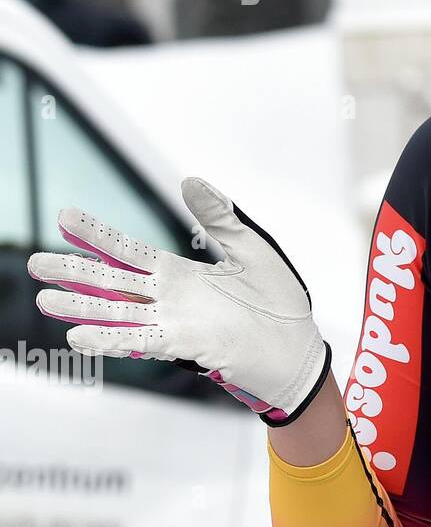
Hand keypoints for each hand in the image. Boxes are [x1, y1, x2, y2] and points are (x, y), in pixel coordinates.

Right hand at [28, 177, 330, 424]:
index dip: (98, 235)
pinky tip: (78, 337)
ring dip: (82, 307)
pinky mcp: (187, 344)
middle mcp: (171, 298)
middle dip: (75, 271)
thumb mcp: (250, 249)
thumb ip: (219, 218)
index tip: (65, 216)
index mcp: (182, 274)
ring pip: (118, 312)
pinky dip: (110, 339)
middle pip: (113, 281)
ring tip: (45, 298)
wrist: (299, 346)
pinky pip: (141, 340)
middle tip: (34, 262)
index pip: (131, 251)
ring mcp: (175, 322)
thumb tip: (189, 180)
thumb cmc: (278, 302)